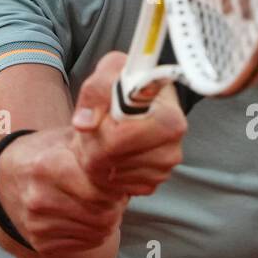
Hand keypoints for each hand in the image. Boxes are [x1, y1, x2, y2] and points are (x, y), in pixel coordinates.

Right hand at [0, 127, 128, 254]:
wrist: (7, 175)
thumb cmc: (45, 152)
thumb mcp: (68, 139)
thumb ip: (96, 147)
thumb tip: (129, 158)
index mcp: (49, 166)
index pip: (102, 190)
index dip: (116, 187)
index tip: (115, 181)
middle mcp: (40, 198)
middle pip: (103, 214)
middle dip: (116, 205)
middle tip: (113, 195)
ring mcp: (38, 223)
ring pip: (98, 232)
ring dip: (108, 220)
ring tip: (99, 204)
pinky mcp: (39, 241)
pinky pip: (85, 244)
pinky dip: (94, 232)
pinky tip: (86, 216)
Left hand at [70, 51, 187, 195]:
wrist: (140, 98)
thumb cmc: (128, 83)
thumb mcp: (111, 72)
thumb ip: (96, 90)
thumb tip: (84, 124)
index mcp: (169, 119)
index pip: (119, 139)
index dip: (100, 130)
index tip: (100, 116)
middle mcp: (173, 147)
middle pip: (114, 159)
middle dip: (94, 145)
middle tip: (94, 127)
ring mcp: (165, 167)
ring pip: (115, 176)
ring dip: (100, 159)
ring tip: (105, 135)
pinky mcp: (155, 181)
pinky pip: (121, 186)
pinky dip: (110, 172)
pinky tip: (114, 151)